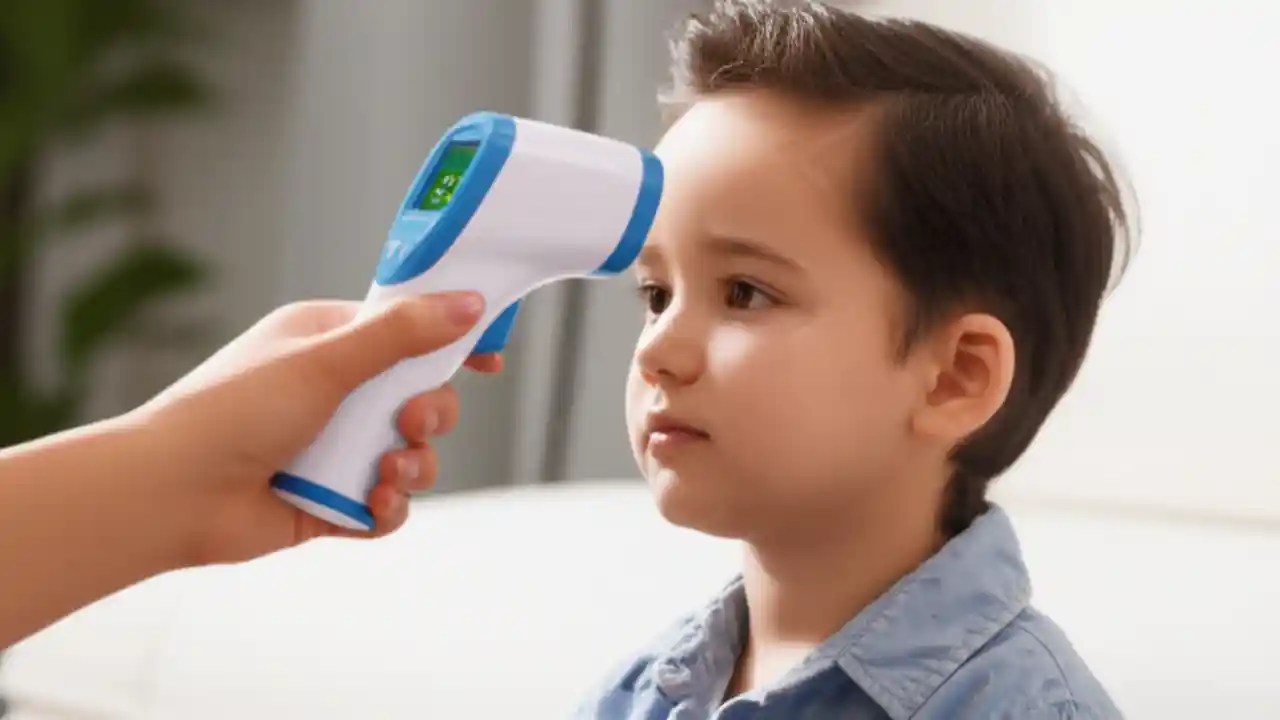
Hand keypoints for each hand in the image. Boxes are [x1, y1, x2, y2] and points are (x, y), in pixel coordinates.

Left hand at [129, 291, 502, 566]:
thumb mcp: (325, 360)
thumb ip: (402, 333)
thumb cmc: (233, 411)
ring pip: (412, 454)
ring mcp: (335, 446)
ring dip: (412, 466)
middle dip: (430, 415)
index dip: (453, 343)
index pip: (410, 331)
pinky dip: (388, 507)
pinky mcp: (331, 498)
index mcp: (331, 342)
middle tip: (409, 424)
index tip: (489, 360)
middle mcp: (336, 391)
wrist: (171, 494)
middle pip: (422, 396)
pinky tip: (368, 504)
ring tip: (383, 473)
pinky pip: (388, 504)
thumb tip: (468, 303)